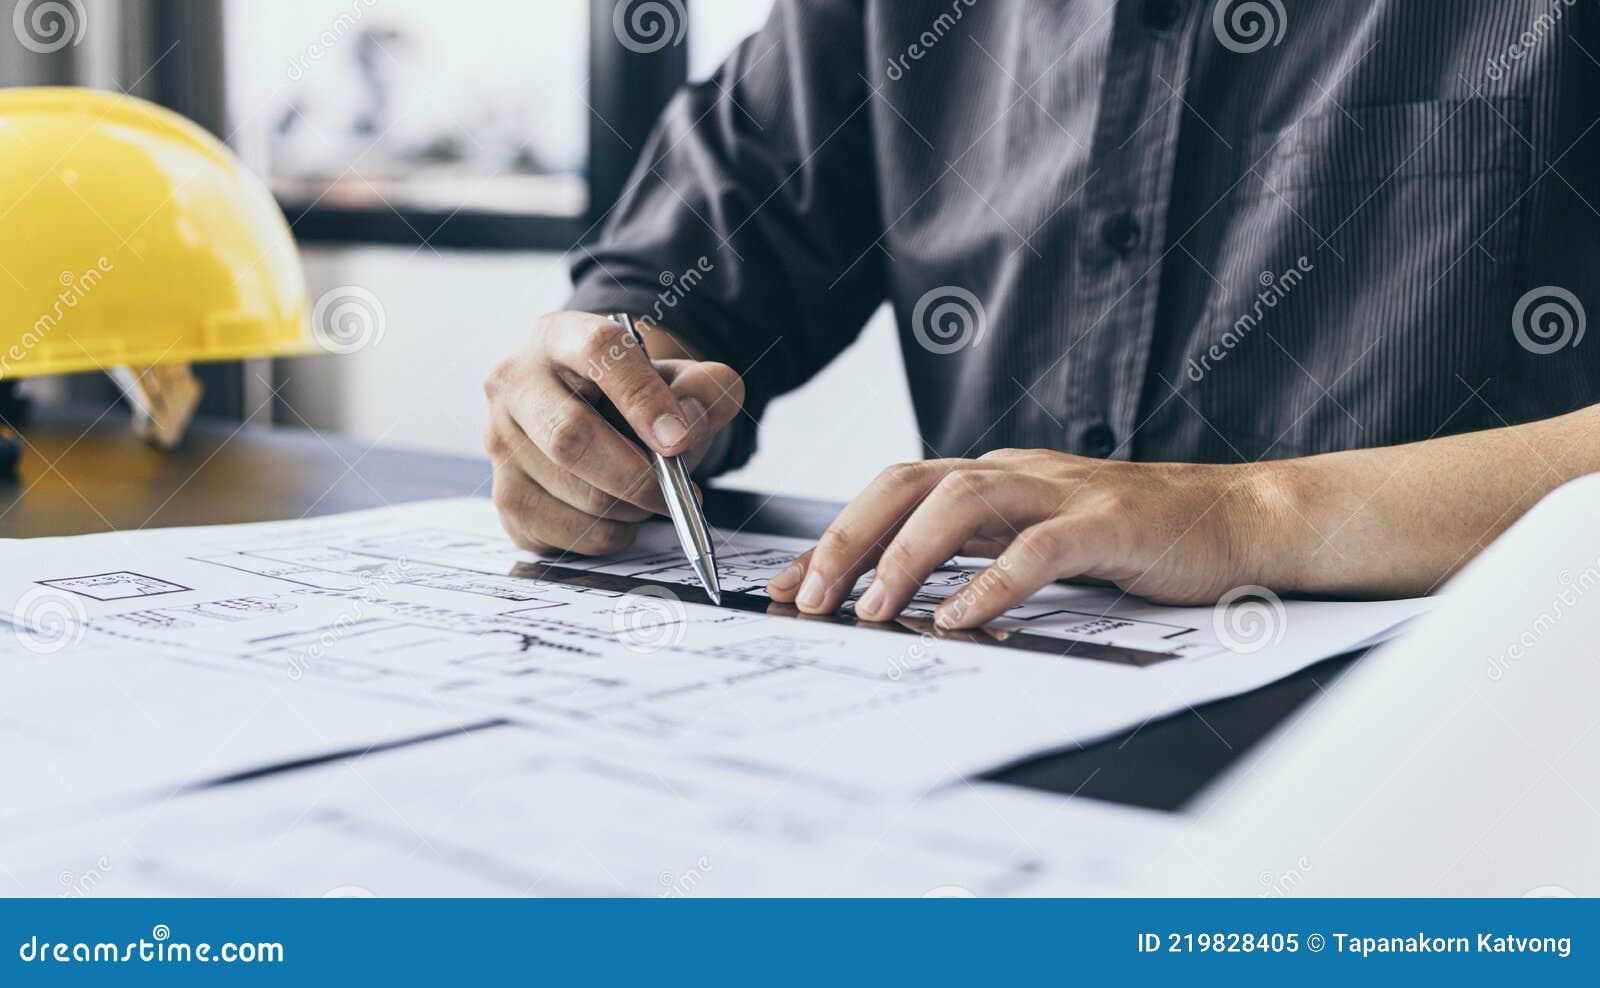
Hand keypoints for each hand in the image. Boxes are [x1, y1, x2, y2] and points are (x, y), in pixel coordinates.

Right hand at [485, 311, 743, 554]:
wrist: (596, 420)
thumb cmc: (637, 398)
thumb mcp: (682, 378)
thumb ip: (704, 390)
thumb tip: (685, 428)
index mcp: (559, 336)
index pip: (597, 353)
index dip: (641, 398)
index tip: (677, 439)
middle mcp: (515, 384)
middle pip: (570, 437)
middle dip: (637, 475)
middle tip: (677, 490)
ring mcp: (500, 443)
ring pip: (573, 493)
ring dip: (629, 508)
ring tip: (647, 494)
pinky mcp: (503, 497)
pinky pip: (565, 533)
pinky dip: (609, 535)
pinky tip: (618, 515)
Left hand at [765, 450, 1292, 628]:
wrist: (1242, 519)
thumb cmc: (1140, 539)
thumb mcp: (1043, 539)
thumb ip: (980, 555)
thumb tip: (904, 600)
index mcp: (997, 478)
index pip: (895, 491)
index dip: (835, 534)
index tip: (786, 586)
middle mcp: (1018, 474)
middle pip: (908, 481)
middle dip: (848, 538)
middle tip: (807, 597)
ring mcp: (1064, 492)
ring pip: (960, 500)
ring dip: (903, 557)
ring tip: (868, 611)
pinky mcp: (1110, 522)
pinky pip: (1037, 546)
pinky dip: (990, 582)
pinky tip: (957, 618)